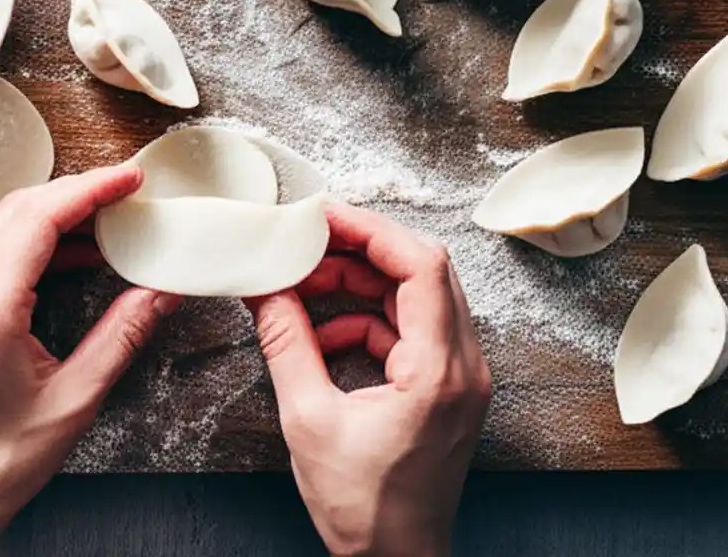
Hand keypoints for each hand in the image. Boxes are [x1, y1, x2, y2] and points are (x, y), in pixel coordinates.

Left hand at [0, 166, 182, 556]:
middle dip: (74, 192)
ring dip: (52, 213)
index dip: (88, 190)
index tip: (127, 178)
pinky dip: (32, 240)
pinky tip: (72, 254)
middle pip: (15, 211)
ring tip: (106, 219)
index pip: (36, 221)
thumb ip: (121, 336)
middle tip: (124, 190)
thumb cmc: (0, 461)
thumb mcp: (76, 399)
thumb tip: (159, 291)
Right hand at [247, 202, 490, 556]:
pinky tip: (323, 338)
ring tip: (304, 290)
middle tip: (307, 246)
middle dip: (361, 252)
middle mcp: (464, 367)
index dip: (371, 230)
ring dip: (361, 287)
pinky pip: (413, 331)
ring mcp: (462, 378)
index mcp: (438, 372)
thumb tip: (264, 290)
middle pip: (423, 272)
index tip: (324, 217)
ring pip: (418, 299)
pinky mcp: (449, 389)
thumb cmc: (363, 509)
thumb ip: (285, 344)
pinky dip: (368, 323)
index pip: (421, 266)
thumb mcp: (308, 420)